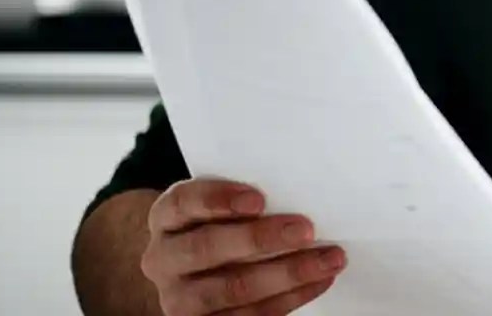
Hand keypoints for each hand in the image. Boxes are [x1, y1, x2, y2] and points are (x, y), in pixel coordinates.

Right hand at [140, 179, 346, 315]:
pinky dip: (290, 298)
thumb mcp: (221, 207)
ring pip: (232, 288)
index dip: (218, 200)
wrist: (194, 272)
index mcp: (167, 218)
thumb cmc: (219, 226)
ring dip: (287, 274)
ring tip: (328, 259)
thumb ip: (247, 201)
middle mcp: (163, 259)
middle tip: (306, 229)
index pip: (183, 203)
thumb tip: (302, 194)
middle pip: (207, 247)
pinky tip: (318, 281)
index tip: (259, 200)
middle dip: (260, 238)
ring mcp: (179, 298)